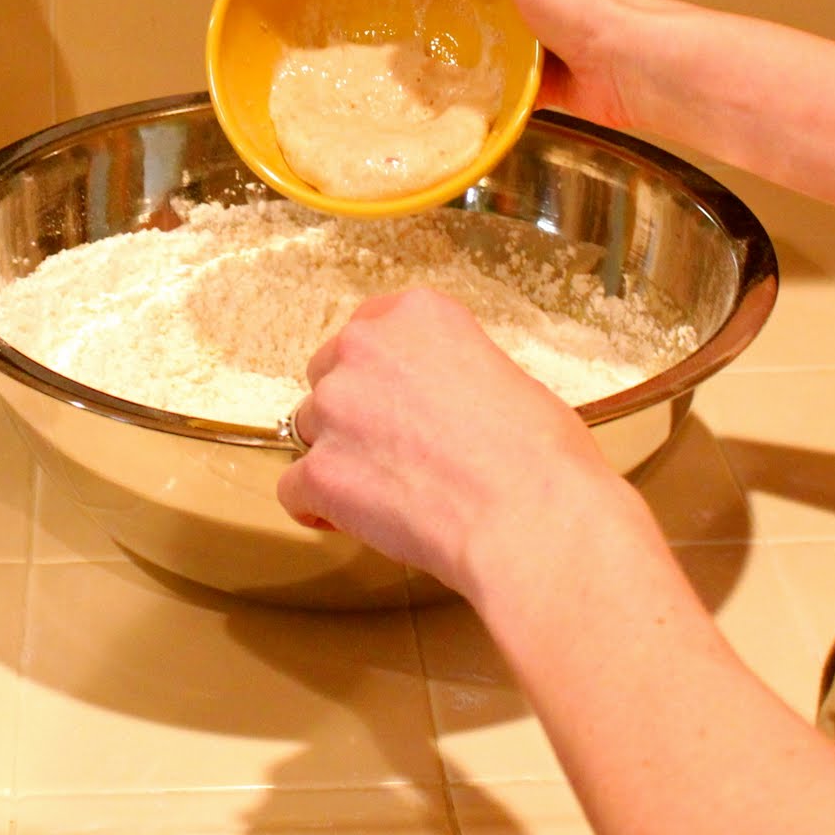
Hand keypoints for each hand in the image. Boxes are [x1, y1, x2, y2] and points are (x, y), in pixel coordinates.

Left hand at [276, 287, 622, 597]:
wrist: (531, 514)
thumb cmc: (539, 455)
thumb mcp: (505, 375)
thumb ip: (449, 371)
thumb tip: (435, 402)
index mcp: (417, 314)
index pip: (368, 328)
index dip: (380, 372)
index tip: (396, 396)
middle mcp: (366, 348)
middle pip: (329, 376)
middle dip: (354, 411)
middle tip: (397, 449)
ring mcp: (336, 408)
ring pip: (311, 432)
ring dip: (340, 459)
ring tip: (390, 492)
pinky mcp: (320, 471)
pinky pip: (295, 489)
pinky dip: (321, 507)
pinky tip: (359, 520)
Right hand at [406, 0, 663, 129]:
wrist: (634, 68)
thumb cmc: (590, 4)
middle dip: (439, 9)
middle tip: (393, 21)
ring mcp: (538, 43)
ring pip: (485, 48)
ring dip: (459, 56)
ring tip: (415, 64)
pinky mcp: (544, 86)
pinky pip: (503, 91)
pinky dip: (484, 95)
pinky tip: (457, 99)